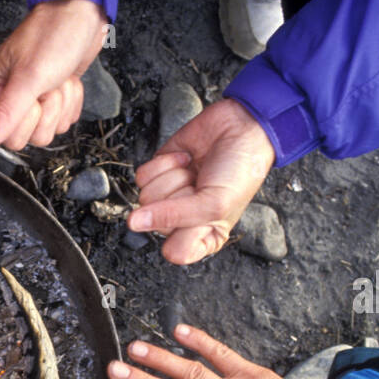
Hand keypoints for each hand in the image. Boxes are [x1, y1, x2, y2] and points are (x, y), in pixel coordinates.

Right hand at [0, 0, 108, 150]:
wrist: (79, 18)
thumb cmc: (51, 35)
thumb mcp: (28, 78)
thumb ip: (4, 115)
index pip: (7, 136)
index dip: (28, 116)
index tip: (32, 91)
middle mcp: (2, 101)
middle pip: (27, 137)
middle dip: (47, 109)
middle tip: (46, 83)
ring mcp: (25, 104)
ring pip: (47, 132)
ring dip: (60, 103)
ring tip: (56, 78)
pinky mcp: (46, 103)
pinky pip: (62, 122)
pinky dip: (70, 102)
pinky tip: (64, 80)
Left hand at [129, 99, 275, 264]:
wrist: (242, 127)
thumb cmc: (241, 170)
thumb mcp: (214, 202)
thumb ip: (173, 216)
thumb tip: (135, 223)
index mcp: (204, 236)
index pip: (174, 251)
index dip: (181, 230)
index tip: (195, 216)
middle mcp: (183, 219)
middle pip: (154, 222)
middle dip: (179, 197)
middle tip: (200, 186)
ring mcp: (169, 194)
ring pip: (145, 198)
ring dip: (172, 178)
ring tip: (195, 172)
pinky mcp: (160, 172)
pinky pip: (143, 176)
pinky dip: (164, 164)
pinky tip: (185, 160)